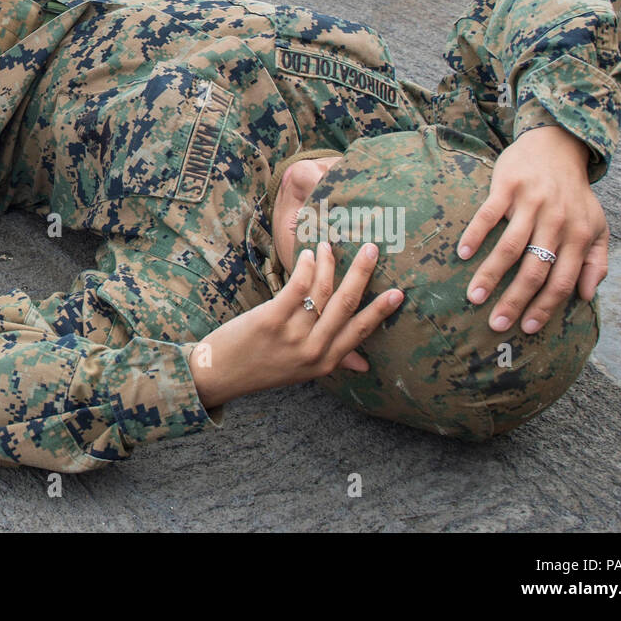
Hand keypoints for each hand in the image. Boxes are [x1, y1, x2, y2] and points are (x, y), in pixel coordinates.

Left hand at [187, 241, 402, 408]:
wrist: (221, 374)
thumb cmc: (264, 367)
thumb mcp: (303, 370)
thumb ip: (335, 361)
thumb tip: (365, 365)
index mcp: (325, 362)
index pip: (360, 331)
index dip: (380, 311)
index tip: (399, 292)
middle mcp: (313, 350)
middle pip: (346, 305)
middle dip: (361, 274)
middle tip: (372, 249)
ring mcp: (292, 336)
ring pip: (321, 291)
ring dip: (327, 264)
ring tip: (328, 246)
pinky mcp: (270, 320)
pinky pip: (297, 288)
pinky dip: (305, 267)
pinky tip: (307, 254)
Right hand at [457, 125, 607, 335]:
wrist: (557, 147)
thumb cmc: (575, 194)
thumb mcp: (597, 227)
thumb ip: (596, 262)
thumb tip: (587, 296)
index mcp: (578, 236)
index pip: (562, 281)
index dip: (545, 308)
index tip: (527, 329)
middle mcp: (556, 222)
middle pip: (534, 270)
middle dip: (514, 301)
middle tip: (496, 324)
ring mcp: (531, 203)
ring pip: (509, 246)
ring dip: (490, 275)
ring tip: (473, 297)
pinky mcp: (507, 185)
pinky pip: (488, 214)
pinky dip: (475, 234)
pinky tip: (462, 253)